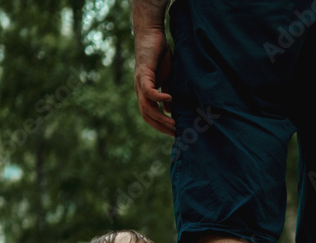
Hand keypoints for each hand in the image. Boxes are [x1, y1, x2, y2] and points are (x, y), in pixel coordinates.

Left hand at [133, 2, 174, 136]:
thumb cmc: (159, 55)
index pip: (150, 115)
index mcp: (144, 93)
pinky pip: (149, 91)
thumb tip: (170, 109)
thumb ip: (167, 93)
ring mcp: (140, 82)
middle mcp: (139, 90)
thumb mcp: (166, 78)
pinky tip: (170, 101)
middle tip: (176, 134)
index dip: (160, 126)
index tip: (174, 133)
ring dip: (160, 117)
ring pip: (147, 107)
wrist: (151, 35)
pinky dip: (159, 98)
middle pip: (147, 115)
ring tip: (174, 123)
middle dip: (161, 126)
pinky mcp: (144, 73)